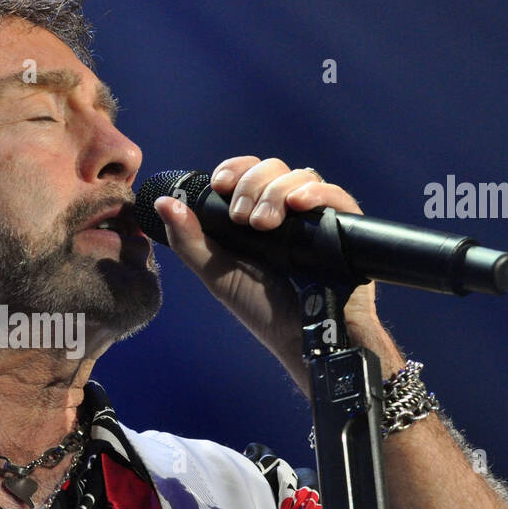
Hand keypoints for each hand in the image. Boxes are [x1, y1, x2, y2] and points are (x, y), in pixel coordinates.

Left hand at [153, 156, 386, 390]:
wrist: (301, 339)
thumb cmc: (260, 309)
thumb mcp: (216, 273)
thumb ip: (189, 240)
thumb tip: (163, 203)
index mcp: (256, 216)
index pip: (247, 173)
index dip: (235, 170)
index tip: (220, 184)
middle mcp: (286, 212)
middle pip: (273, 170)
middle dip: (253, 185)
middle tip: (243, 218)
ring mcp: (315, 218)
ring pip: (301, 177)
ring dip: (277, 192)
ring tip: (266, 224)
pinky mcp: (344, 227)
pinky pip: (336, 195)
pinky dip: (316, 193)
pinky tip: (300, 205)